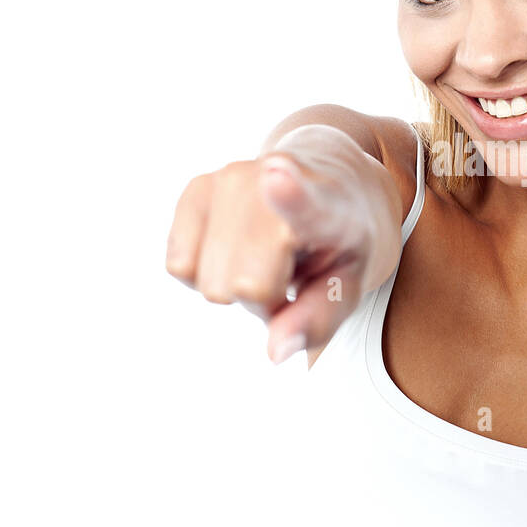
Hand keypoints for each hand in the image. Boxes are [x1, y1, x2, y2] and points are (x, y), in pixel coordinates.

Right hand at [165, 126, 401, 362]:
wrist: (330, 179)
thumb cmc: (338, 241)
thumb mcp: (348, 285)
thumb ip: (319, 320)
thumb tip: (276, 351)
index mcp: (328, 203)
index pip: (306, 202)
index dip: (289, 195)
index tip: (277, 176)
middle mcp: (274, 178)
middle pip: (244, 286)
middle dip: (263, 297)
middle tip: (288, 271)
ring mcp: (230, 179)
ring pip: (208, 281)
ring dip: (234, 284)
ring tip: (265, 256)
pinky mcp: (196, 188)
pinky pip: (179, 266)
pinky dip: (205, 271)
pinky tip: (236, 247)